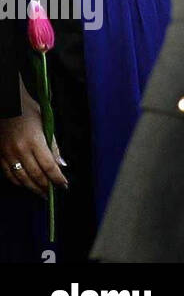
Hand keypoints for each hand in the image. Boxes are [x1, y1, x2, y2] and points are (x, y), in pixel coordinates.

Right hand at [0, 79, 66, 196]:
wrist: (6, 103)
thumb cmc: (29, 110)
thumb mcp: (45, 124)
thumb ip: (53, 145)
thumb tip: (61, 164)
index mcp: (34, 140)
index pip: (49, 166)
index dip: (57, 178)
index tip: (64, 185)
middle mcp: (20, 149)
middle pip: (35, 175)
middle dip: (45, 186)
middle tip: (53, 193)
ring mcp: (7, 153)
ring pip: (20, 178)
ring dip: (32, 187)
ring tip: (41, 192)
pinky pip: (8, 173)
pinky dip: (17, 181)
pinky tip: (25, 184)